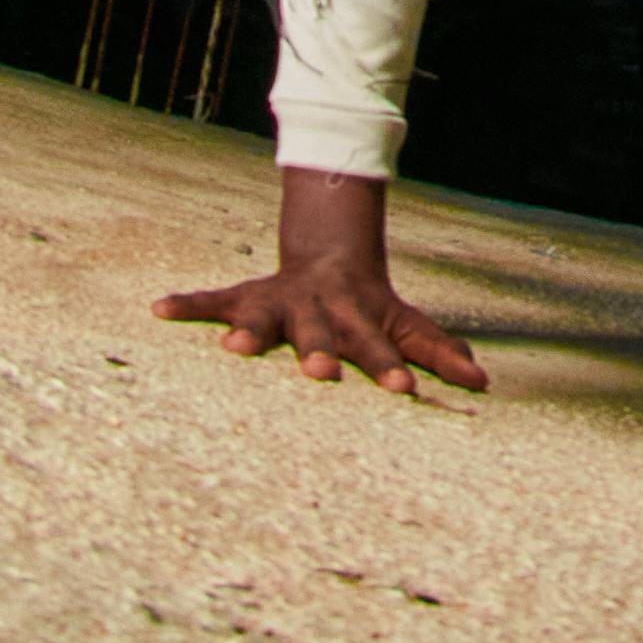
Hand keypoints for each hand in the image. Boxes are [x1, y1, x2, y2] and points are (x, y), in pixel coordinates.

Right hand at [157, 169, 485, 391]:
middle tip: (319, 373)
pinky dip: (186, 304)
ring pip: (263, 316)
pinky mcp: (244, 297)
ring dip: (249, 331)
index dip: (390, 366)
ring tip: (233, 350)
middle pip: (319, 332)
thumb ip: (440, 352)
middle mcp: (317, 309)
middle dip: (318, 352)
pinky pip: (211, 299)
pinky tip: (158, 309)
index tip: (403, 390)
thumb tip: (484, 383)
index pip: (378, 345)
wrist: (331, 253)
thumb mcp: (407, 323)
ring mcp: (278, 302)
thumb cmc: (370, 306)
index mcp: (358, 318)